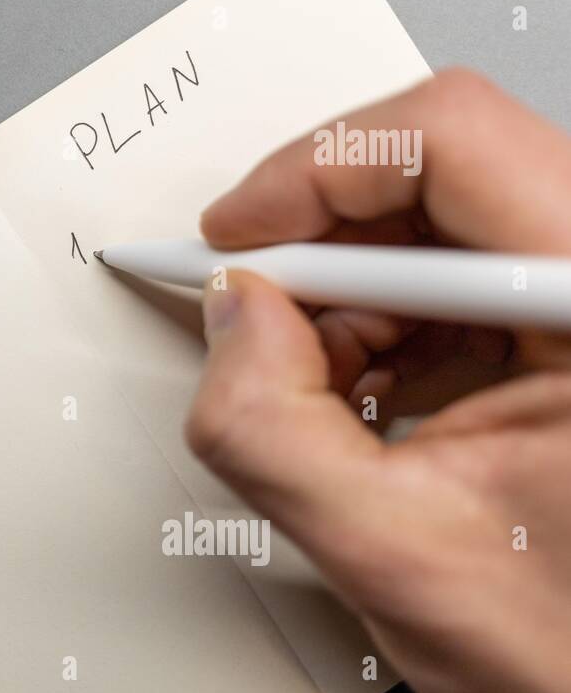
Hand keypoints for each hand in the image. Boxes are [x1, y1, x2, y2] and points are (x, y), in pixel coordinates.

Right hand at [186, 69, 570, 692]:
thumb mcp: (393, 551)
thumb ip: (270, 428)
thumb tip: (232, 314)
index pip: (450, 140)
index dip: (315, 169)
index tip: (237, 230)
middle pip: (441, 166)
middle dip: (322, 243)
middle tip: (258, 306)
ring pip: (441, 219)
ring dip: (351, 293)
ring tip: (328, 383)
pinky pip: (460, 273)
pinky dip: (387, 321)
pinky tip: (370, 389)